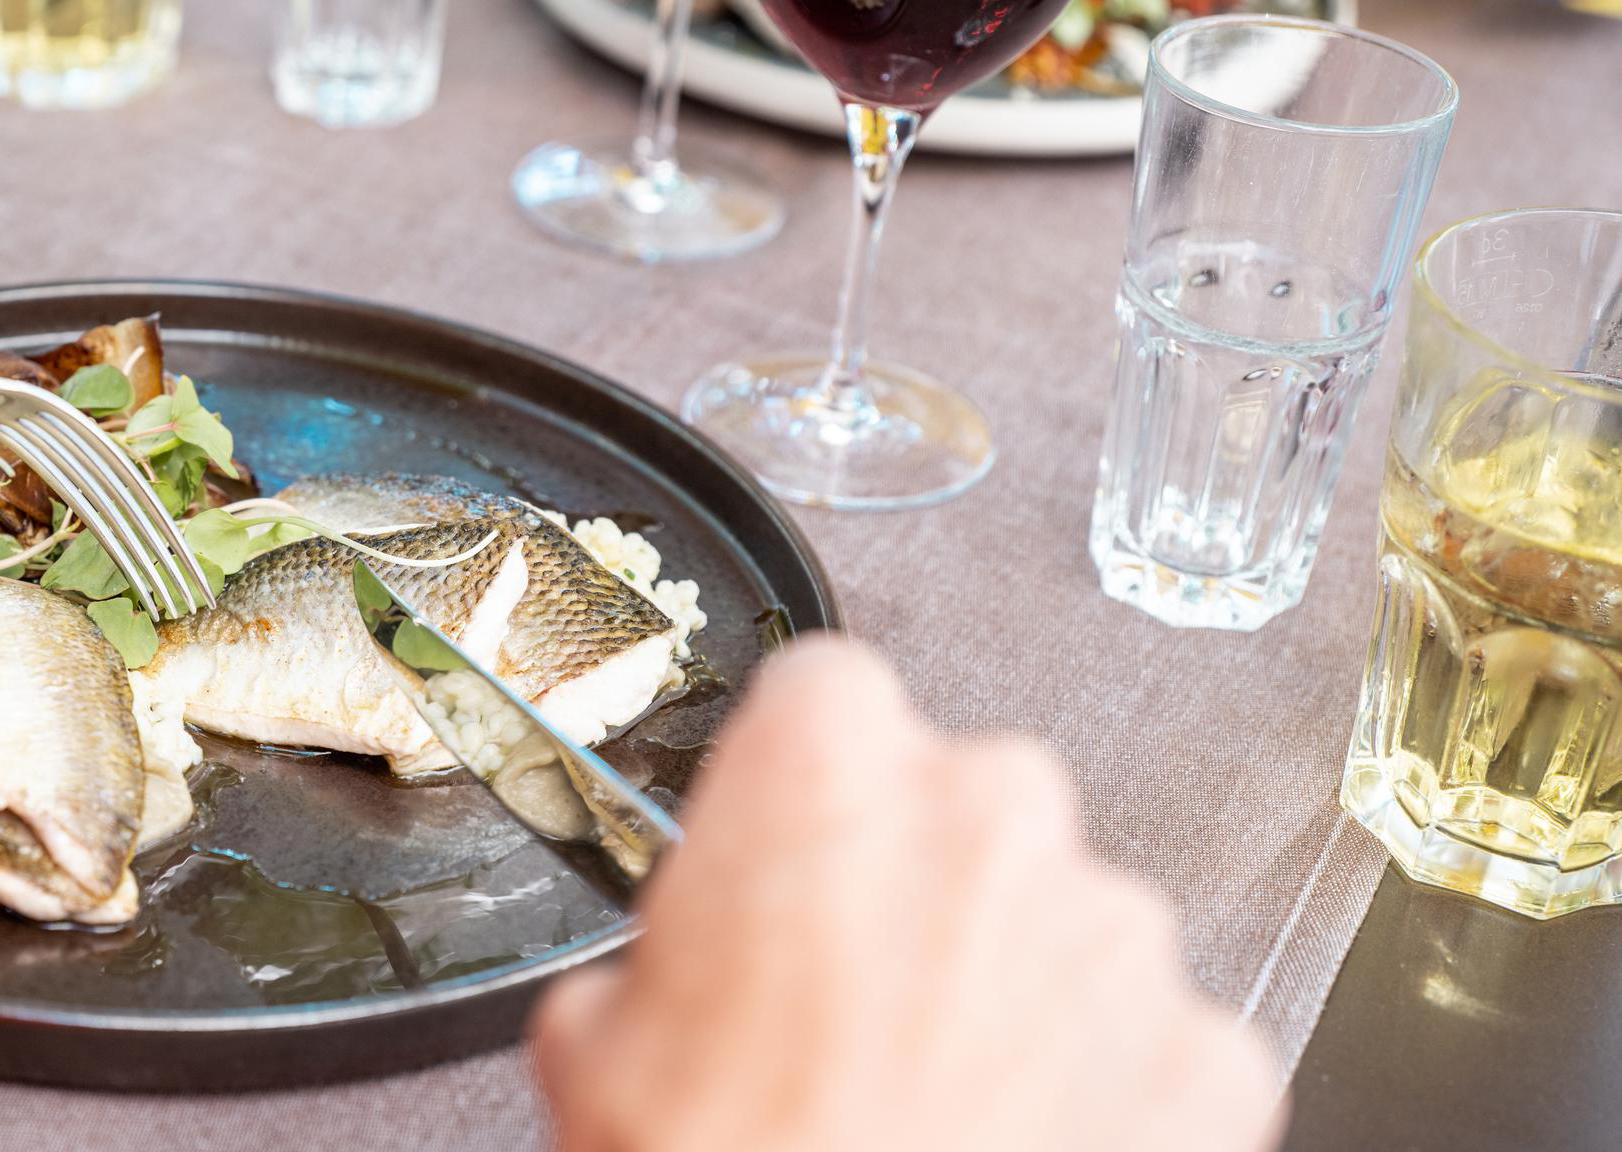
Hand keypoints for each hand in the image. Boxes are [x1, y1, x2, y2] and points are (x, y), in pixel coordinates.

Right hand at [532, 639, 1282, 1151]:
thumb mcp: (595, 1041)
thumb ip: (660, 955)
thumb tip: (664, 986)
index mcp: (830, 764)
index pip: (822, 699)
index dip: (794, 791)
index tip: (783, 855)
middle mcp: (995, 808)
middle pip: (961, 802)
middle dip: (917, 885)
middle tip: (850, 1005)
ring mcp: (1118, 931)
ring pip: (1064, 923)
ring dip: (1014, 988)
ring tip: (936, 1100)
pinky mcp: (1211, 1053)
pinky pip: (1156, 1045)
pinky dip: (1107, 1093)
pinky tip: (1019, 1147)